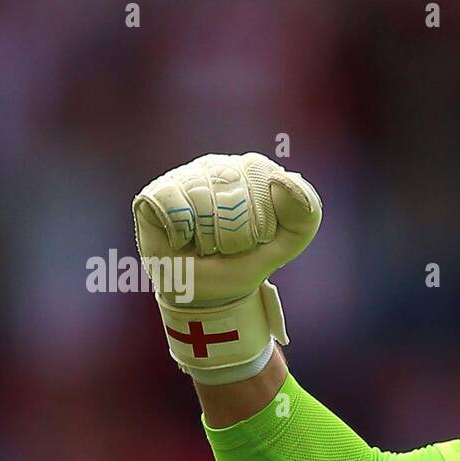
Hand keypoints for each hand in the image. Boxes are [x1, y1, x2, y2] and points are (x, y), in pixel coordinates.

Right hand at [132, 152, 320, 306]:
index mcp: (252, 172)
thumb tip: (284, 179)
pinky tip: (182, 240)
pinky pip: (170, 202)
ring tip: (205, 245)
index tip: (256, 239)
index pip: (262, 177)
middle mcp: (217, 166)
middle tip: (227, 248)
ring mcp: (184, 177)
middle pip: (230, 190)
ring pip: (200, 197)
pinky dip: (181, 231)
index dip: (260, 218)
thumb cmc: (243, 264)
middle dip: (234, 233)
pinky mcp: (155, 194)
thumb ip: (303, 218)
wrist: (206, 294)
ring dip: (207, 236)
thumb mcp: (283, 247)